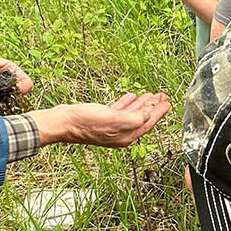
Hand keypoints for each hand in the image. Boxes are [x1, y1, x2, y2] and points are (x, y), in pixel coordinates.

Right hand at [32, 93, 170, 147]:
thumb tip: (147, 116)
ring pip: (131, 114)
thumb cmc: (85, 122)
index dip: (159, 112)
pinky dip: (126, 104)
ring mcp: (110, 127)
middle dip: (153, 107)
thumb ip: (133, 118)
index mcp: (125, 136)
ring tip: (150, 95)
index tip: (168, 102)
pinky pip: (119, 111)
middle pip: (142, 118)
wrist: (62, 122)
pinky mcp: (101, 119)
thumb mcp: (113, 119)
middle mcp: (120, 133)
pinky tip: (130, 97)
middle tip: (162, 96)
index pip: (147, 123)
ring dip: (142, 104)